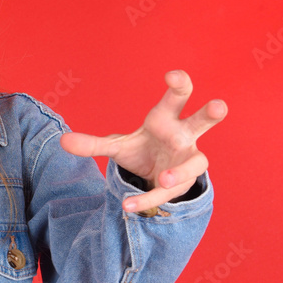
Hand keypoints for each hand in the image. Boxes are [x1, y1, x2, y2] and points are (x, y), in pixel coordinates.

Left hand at [58, 70, 226, 212]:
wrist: (154, 174)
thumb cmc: (142, 148)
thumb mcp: (117, 146)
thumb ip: (92, 144)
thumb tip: (62, 141)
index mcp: (166, 119)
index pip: (177, 97)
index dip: (179, 84)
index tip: (174, 76)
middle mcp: (184, 136)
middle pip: (203, 121)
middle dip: (211, 113)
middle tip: (220, 105)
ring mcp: (188, 160)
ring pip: (196, 163)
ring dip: (181, 171)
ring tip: (163, 180)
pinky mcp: (183, 184)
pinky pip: (168, 191)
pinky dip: (148, 199)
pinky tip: (129, 206)